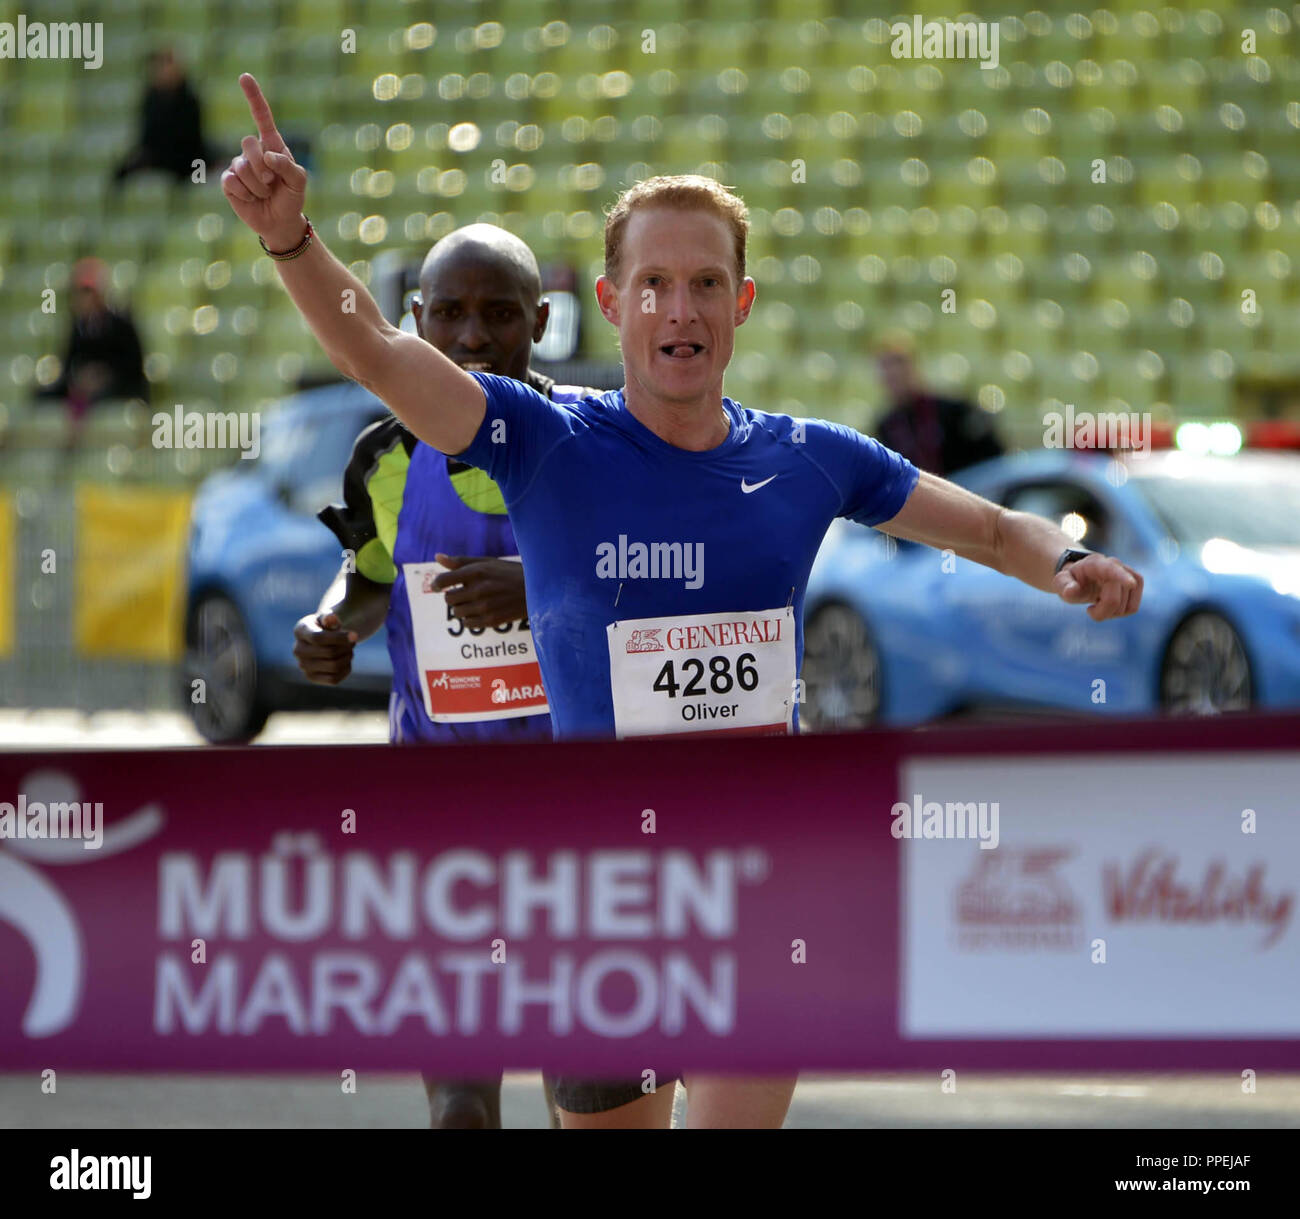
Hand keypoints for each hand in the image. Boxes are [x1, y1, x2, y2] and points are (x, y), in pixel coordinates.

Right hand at [221, 74, 308, 248]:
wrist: (280, 222)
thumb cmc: (291, 198)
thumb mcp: (299, 182)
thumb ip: (288, 166)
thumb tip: (268, 156)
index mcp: (271, 145)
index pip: (262, 117)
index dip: (253, 97)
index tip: (244, 76)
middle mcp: (253, 152)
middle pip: (248, 143)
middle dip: (263, 167)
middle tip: (272, 184)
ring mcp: (238, 165)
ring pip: (242, 166)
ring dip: (258, 186)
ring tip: (265, 194)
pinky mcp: (228, 181)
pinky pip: (232, 181)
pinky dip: (245, 193)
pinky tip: (251, 198)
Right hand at [293, 611, 357, 684]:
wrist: (322, 639)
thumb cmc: (327, 625)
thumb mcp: (328, 617)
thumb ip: (330, 617)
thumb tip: (331, 618)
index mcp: (300, 631)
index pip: (319, 638)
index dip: (339, 638)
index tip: (355, 635)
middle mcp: (298, 650)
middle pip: (329, 653)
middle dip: (346, 647)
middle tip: (353, 642)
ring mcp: (303, 665)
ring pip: (334, 666)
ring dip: (348, 657)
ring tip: (350, 651)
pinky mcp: (311, 677)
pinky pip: (334, 679)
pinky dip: (345, 669)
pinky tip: (346, 661)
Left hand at [431, 554, 527, 628]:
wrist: (537, 589)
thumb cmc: (510, 573)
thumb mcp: (488, 562)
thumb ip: (461, 561)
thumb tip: (437, 557)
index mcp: (476, 572)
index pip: (443, 581)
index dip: (436, 584)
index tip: (438, 587)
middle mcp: (479, 589)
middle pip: (448, 599)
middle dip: (453, 596)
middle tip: (463, 593)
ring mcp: (485, 607)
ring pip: (457, 612)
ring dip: (462, 608)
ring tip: (474, 602)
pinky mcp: (492, 620)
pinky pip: (469, 624)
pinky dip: (471, 619)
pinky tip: (481, 611)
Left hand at [1053, 553, 1142, 620]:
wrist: (1083, 577)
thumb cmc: (1072, 581)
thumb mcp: (1061, 583)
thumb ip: (1064, 586)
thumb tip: (1071, 591)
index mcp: (1096, 563)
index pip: (1111, 569)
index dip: (1121, 577)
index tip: (1130, 583)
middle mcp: (1116, 565)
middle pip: (1114, 600)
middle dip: (1100, 612)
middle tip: (1089, 610)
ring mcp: (1129, 573)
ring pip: (1126, 607)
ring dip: (1109, 613)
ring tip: (1098, 605)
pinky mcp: (1137, 583)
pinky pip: (1132, 608)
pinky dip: (1120, 613)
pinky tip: (1109, 606)